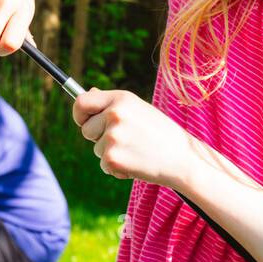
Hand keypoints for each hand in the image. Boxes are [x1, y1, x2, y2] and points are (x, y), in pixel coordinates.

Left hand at [72, 87, 193, 189]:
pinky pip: (103, 165)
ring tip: (136, 151)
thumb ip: (113, 104)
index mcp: (121, 99)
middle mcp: (114, 114)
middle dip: (98, 137)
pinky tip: (136, 164)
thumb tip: (89, 92)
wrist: (183, 158)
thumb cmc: (161, 134)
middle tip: (124, 141)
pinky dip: (116, 169)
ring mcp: (112, 136)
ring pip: (96, 149)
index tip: (83, 121)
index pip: (81, 102)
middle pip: (86, 129)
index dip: (79, 114)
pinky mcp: (112, 158)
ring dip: (111, 154)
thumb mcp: (139, 110)